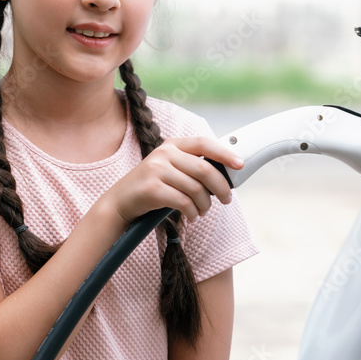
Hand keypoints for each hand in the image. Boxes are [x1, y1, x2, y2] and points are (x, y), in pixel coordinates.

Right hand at [99, 136, 243, 225]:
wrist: (121, 202)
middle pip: (204, 170)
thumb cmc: (153, 187)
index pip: (203, 143)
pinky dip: (192, 213)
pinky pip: (184, 202)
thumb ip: (192, 166)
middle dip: (221, 188)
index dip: (224, 153)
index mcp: (172, 145)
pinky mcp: (152, 188)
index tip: (240, 165)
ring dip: (205, 205)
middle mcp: (164, 153)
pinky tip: (191, 216)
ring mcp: (156, 170)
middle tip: (227, 200)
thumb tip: (225, 174)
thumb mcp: (170, 168)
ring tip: (201, 212)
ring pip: (196, 189)